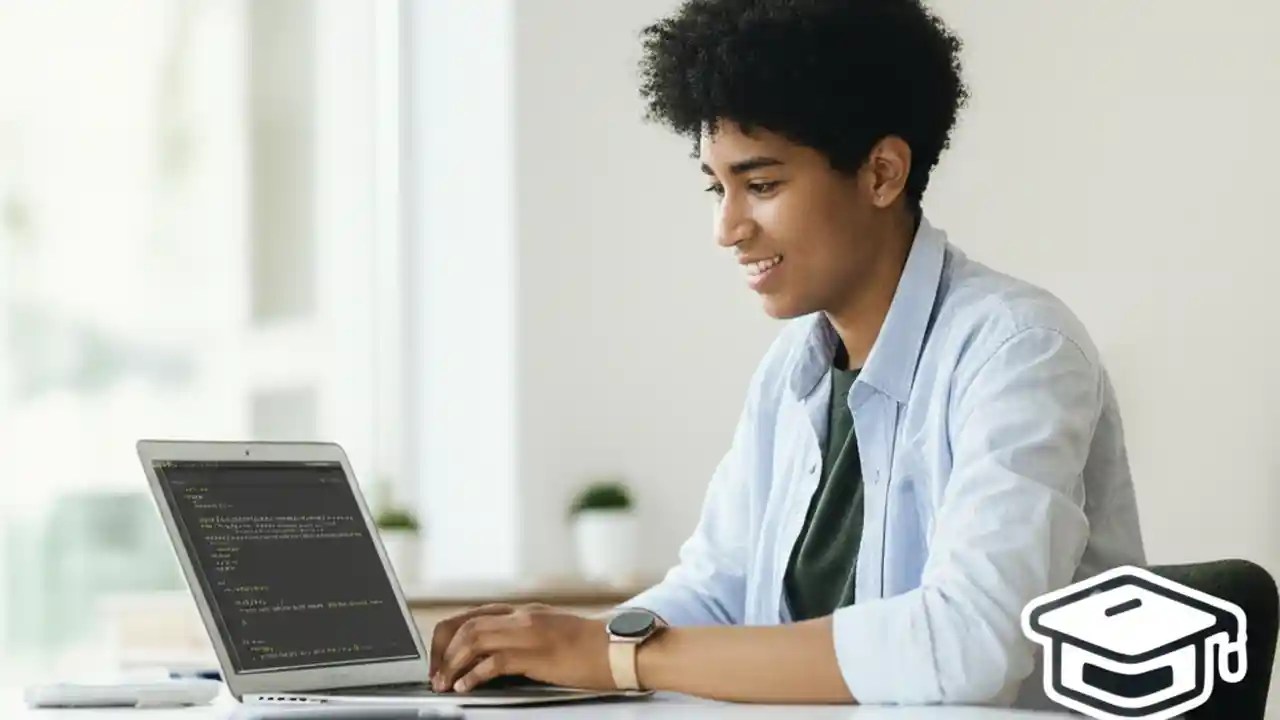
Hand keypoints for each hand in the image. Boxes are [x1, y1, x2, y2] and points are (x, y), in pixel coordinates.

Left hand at [429, 604, 613, 692]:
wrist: (618, 648)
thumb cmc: (588, 646)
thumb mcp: (549, 633)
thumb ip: (522, 636)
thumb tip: (491, 657)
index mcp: (523, 611)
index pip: (472, 615)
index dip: (448, 637)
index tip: (439, 658)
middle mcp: (521, 616)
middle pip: (466, 625)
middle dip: (443, 651)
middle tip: (437, 675)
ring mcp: (528, 633)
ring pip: (474, 639)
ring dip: (452, 663)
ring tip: (445, 683)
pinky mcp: (536, 654)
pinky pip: (494, 662)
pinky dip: (474, 675)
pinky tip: (466, 687)